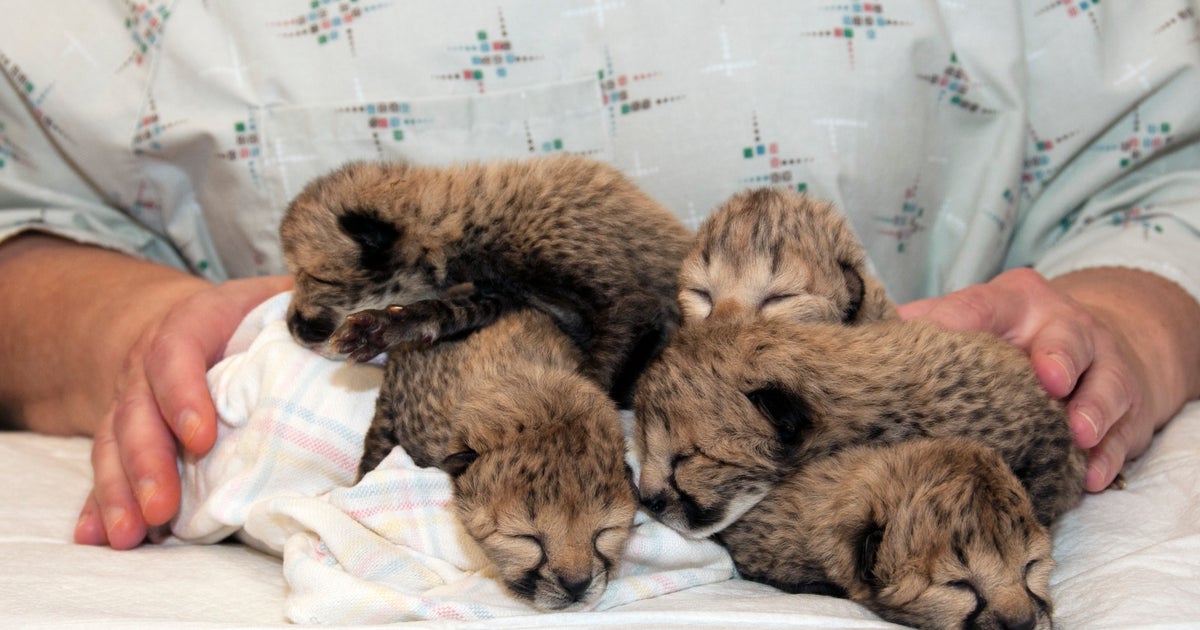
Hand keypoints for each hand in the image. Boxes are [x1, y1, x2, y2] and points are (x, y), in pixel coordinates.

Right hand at [73, 274, 291, 548]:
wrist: (184, 320)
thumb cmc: (244, 317)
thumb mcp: (273, 299)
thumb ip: (306, 312)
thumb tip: (358, 328)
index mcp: (189, 327)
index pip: (175, 356)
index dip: (184, 395)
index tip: (202, 437)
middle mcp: (148, 367)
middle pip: (138, 414)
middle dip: (149, 464)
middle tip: (162, 509)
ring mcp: (131, 404)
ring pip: (115, 447)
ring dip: (120, 493)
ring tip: (130, 535)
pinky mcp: (123, 438)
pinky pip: (107, 469)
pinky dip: (100, 504)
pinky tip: (99, 535)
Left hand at [898, 267, 1199, 492]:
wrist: (1097, 347)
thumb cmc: (1016, 338)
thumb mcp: (975, 319)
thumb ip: (932, 325)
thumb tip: (878, 335)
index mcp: (1015, 303)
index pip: (984, 304)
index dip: (963, 319)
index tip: (944, 334)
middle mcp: (1067, 327)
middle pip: (1068, 338)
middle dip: (1061, 357)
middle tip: (1050, 380)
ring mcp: (1104, 368)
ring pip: (1106, 385)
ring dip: (1092, 411)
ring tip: (1078, 435)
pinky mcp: (1126, 411)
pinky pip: (1123, 434)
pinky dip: (1108, 456)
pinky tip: (1090, 475)